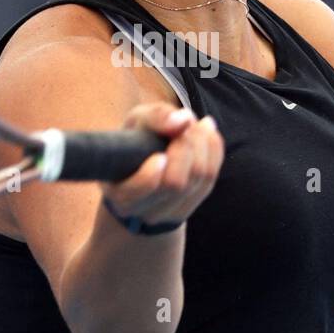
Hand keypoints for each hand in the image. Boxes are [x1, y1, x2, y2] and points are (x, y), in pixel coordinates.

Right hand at [100, 103, 223, 228]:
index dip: (150, 176)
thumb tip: (183, 120)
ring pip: (199, 180)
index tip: (159, 155)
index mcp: (119, 192)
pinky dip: (214, 152)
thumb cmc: (136, 139)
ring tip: (196, 125)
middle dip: (186, 146)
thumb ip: (156, 117)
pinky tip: (208, 134)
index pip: (137, 192)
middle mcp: (141, 211)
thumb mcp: (138, 121)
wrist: (144, 162)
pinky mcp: (189, 208)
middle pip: (175, 184)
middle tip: (184, 124)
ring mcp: (167, 214)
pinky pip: (210, 180)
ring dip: (203, 145)